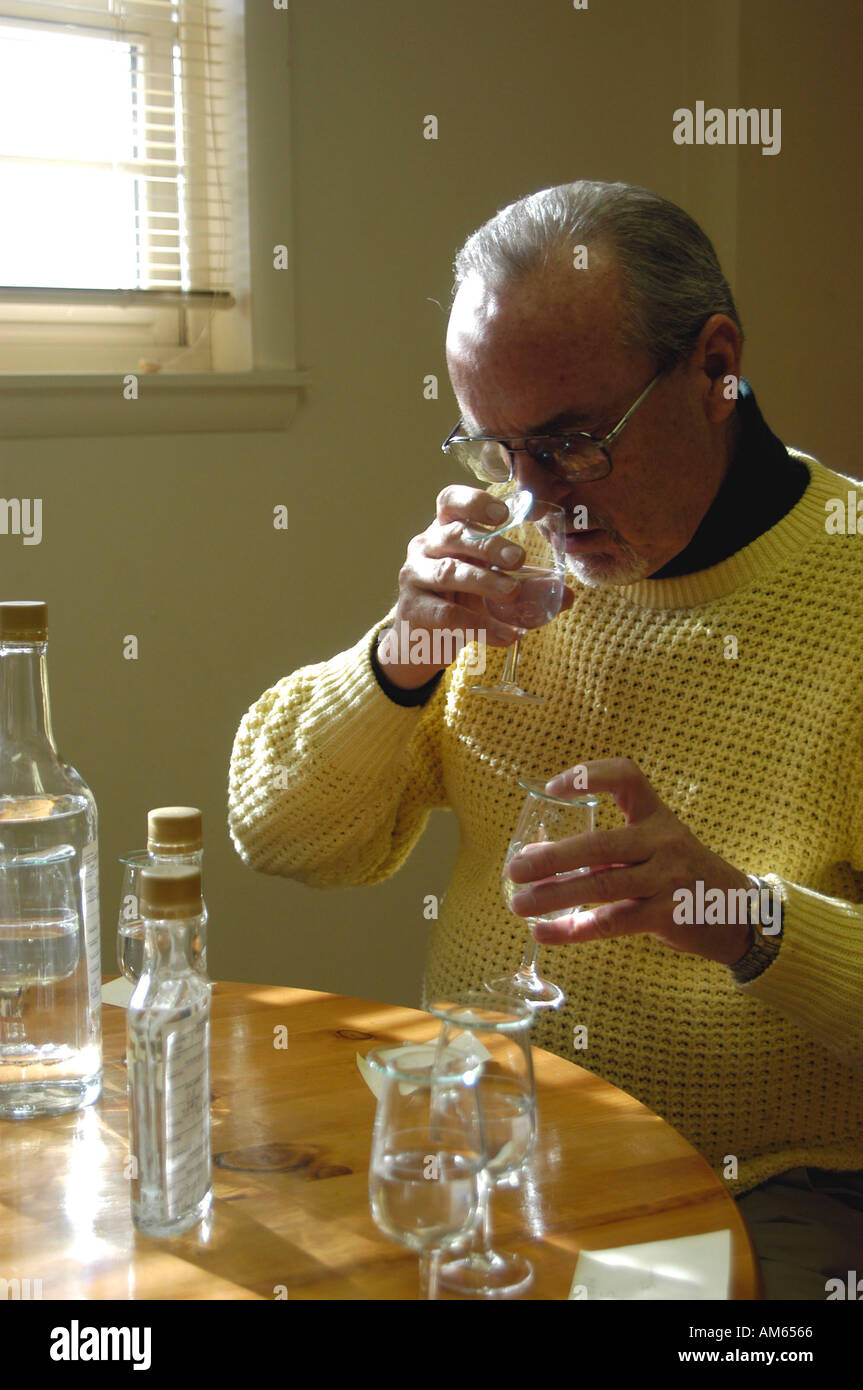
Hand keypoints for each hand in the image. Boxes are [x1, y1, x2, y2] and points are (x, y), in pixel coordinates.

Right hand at [381, 484, 574, 689]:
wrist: (421, 640)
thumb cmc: (459, 600)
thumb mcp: (488, 584)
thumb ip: (525, 585)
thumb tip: (569, 596)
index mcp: (445, 530)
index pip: (450, 501)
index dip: (475, 502)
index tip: (504, 514)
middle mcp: (425, 547)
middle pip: (454, 535)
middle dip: (489, 545)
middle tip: (520, 559)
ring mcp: (415, 577)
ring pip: (448, 572)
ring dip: (484, 581)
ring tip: (512, 592)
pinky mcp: (414, 610)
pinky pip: (448, 615)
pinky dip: (480, 625)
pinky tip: (506, 635)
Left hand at [506, 757, 751, 965]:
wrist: (741, 914)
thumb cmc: (683, 875)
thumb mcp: (657, 848)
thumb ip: (610, 850)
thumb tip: (540, 856)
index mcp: (657, 816)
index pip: (627, 777)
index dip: (589, 776)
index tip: (553, 788)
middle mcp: (664, 842)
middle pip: (600, 845)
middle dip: (552, 858)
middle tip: (515, 869)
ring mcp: (668, 879)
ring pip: (601, 885)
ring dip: (554, 896)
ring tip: (518, 904)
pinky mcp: (668, 916)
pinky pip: (612, 923)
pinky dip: (574, 930)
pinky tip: (545, 934)